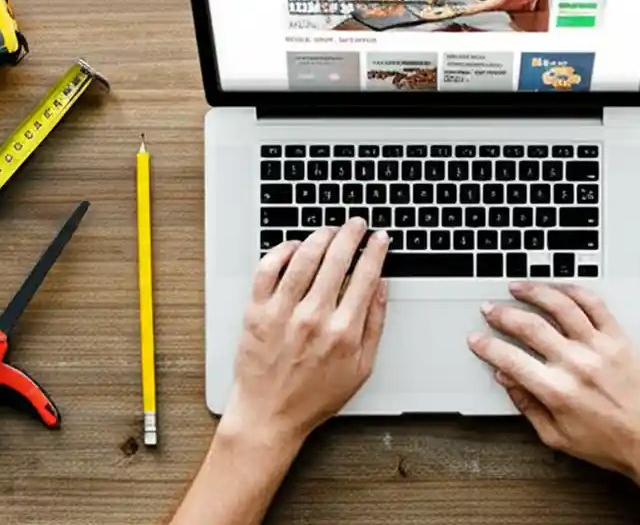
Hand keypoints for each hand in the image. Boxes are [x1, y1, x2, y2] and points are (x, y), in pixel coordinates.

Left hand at [220, 219, 389, 446]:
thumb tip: (382, 288)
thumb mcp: (361, 368)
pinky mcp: (257, 312)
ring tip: (329, 230)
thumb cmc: (313, 397)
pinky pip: (268, 269)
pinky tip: (294, 246)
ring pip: (304, 257)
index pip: (365, 276)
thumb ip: (375, 325)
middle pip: (337, 259)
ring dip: (321, 236)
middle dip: (351, 234)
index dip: (375, 251)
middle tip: (356, 224)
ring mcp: (283, 313)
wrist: (269, 415)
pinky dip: (282, 251)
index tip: (379, 239)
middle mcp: (314, 318)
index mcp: (343, 332)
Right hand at [468, 281, 639, 477]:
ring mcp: (600, 348)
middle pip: (530, 326)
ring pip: (560, 306)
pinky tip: (559, 289)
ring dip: (534, 292)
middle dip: (502, 314)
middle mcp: (577, 364)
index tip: (476, 339)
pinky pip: (595, 305)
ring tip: (518, 288)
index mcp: (557, 392)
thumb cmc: (609, 443)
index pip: (510, 359)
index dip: (486, 346)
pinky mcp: (619, 339)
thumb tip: (506, 379)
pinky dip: (574, 291)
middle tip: (490, 310)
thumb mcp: (557, 436)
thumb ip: (527, 405)